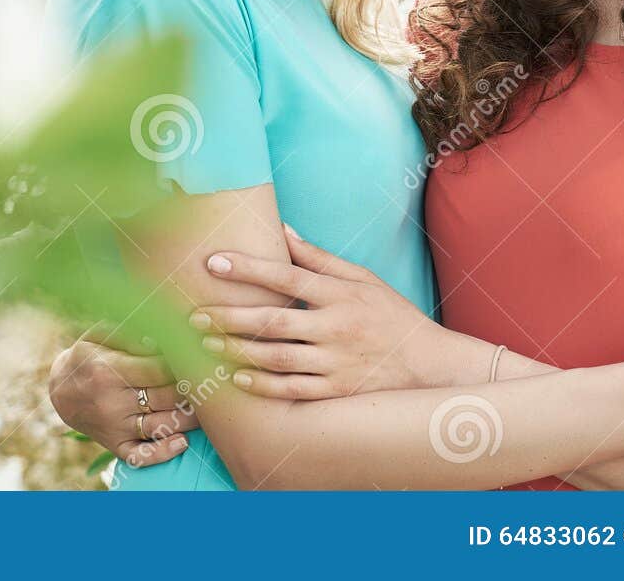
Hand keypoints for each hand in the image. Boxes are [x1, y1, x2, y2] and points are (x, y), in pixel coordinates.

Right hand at [46, 323, 198, 468]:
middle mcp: (111, 401)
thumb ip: (131, 331)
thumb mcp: (102, 334)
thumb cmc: (90, 354)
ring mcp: (113, 426)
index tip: (203, 355)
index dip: (184, 362)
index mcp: (108, 370)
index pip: (157, 368)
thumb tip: (163, 334)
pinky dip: (163, 453)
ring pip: (159, 426)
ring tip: (208, 408)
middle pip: (164, 397)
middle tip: (215, 380)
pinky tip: (183, 442)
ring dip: (188, 419)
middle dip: (193, 389)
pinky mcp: (114, 445)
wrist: (60, 388)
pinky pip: (140, 456)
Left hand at [192, 224, 446, 398]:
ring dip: (236, 351)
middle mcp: (337, 328)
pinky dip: (262, 385)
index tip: (213, 261)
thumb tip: (282, 231)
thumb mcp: (362, 279)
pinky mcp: (337, 392)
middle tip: (194, 314)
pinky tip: (237, 376)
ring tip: (205, 343)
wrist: (429, 364)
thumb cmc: (391, 315)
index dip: (247, 268)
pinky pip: (291, 390)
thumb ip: (320, 258)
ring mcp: (336, 363)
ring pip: (276, 359)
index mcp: (341, 294)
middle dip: (228, 317)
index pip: (287, 276)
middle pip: (273, 322)